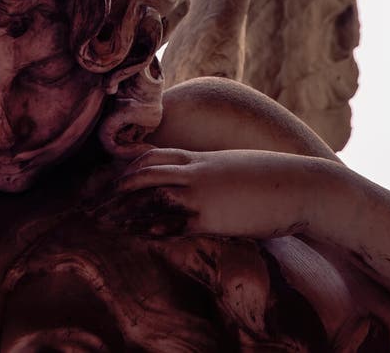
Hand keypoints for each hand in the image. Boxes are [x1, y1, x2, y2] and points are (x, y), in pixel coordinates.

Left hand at [102, 147, 320, 239]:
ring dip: (119, 207)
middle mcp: (193, 169)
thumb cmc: (271, 180)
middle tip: (88, 202)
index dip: (125, 169)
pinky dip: (145, 225)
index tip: (107, 182)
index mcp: (199, 157)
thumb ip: (212, 173)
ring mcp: (200, 190)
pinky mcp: (210, 214)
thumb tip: (202, 184)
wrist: (301, 185)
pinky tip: (131, 233)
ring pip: (147, 192)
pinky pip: (169, 219)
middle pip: (140, 171)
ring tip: (97, 218)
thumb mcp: (234, 169)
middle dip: (112, 187)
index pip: (151, 156)